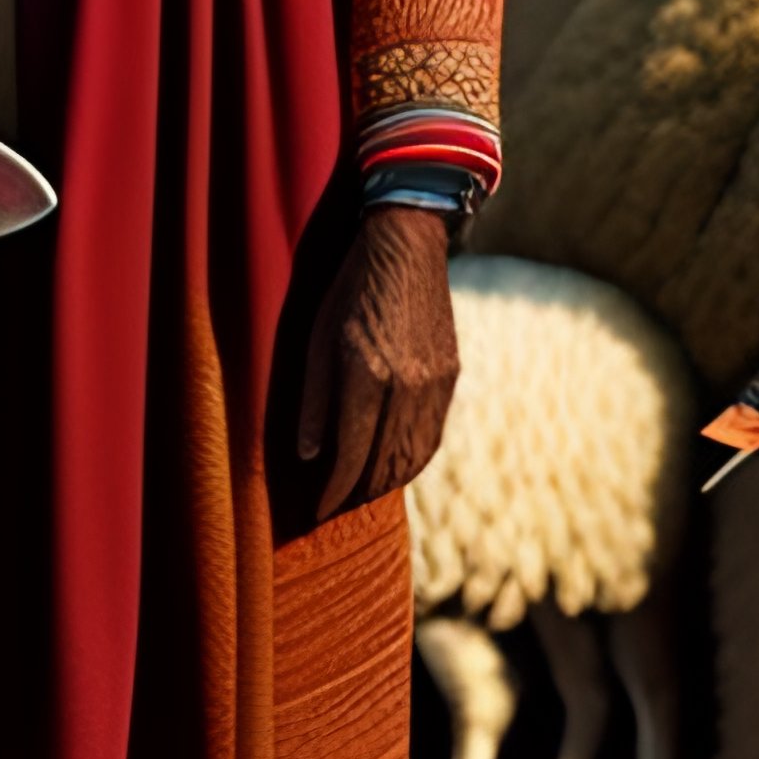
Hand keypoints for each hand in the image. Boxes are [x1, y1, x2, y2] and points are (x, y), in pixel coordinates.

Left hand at [297, 207, 459, 523]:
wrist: (406, 244)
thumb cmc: (349, 288)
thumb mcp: (316, 339)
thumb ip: (313, 401)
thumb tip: (308, 456)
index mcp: (367, 376)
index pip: (351, 457)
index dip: (333, 492)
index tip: (317, 514)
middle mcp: (406, 386)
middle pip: (385, 465)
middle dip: (358, 494)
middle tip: (336, 508)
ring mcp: (434, 382)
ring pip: (414, 456)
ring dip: (387, 483)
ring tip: (361, 493)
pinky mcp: (450, 375)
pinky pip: (432, 434)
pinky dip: (413, 459)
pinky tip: (395, 465)